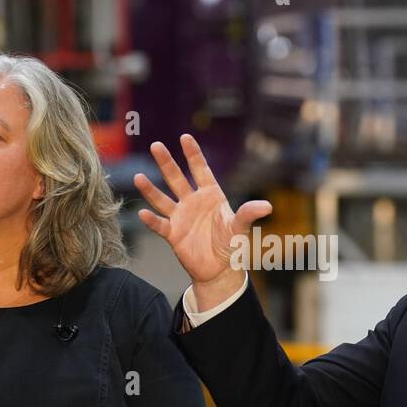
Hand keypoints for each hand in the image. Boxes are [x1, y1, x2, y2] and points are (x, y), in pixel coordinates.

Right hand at [134, 134, 271, 305]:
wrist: (219, 269)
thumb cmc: (231, 244)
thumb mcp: (240, 227)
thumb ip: (249, 214)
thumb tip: (268, 206)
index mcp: (210, 195)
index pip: (200, 170)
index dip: (193, 154)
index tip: (185, 137)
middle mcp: (192, 202)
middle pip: (176, 178)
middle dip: (166, 163)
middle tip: (156, 145)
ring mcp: (180, 217)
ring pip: (163, 199)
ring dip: (151, 190)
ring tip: (138, 177)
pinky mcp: (173, 234)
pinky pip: (160, 225)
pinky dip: (152, 220)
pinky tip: (143, 213)